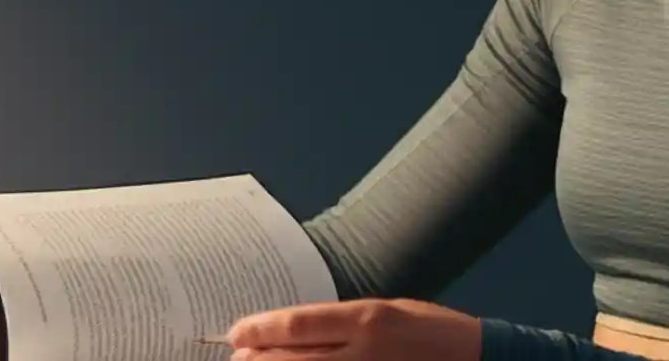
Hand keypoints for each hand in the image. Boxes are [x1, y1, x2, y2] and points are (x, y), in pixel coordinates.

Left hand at [226, 298, 481, 360]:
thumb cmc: (431, 333)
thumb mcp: (389, 312)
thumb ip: (343, 324)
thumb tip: (292, 332)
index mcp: (368, 320)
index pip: (297, 325)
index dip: (259, 329)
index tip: (237, 332)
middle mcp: (362, 354)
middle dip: (255, 360)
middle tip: (238, 358)